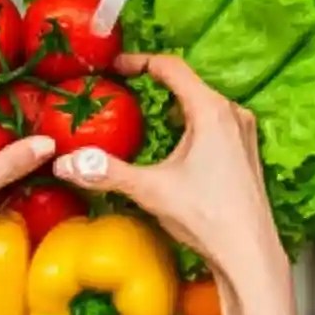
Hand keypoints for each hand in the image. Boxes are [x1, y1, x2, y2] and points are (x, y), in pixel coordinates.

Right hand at [52, 54, 285, 281]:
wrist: (249, 253)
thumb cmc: (208, 217)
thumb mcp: (151, 190)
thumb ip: (106, 172)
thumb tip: (65, 163)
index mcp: (212, 110)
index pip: (172, 67)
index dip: (140, 61)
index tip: (117, 67)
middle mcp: (233, 114)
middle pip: (188, 84)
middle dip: (155, 86)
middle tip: (125, 92)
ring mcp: (244, 133)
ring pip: (203, 105)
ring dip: (174, 106)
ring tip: (146, 117)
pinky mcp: (247, 152)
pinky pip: (216, 124)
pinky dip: (192, 124)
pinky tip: (176, 145)